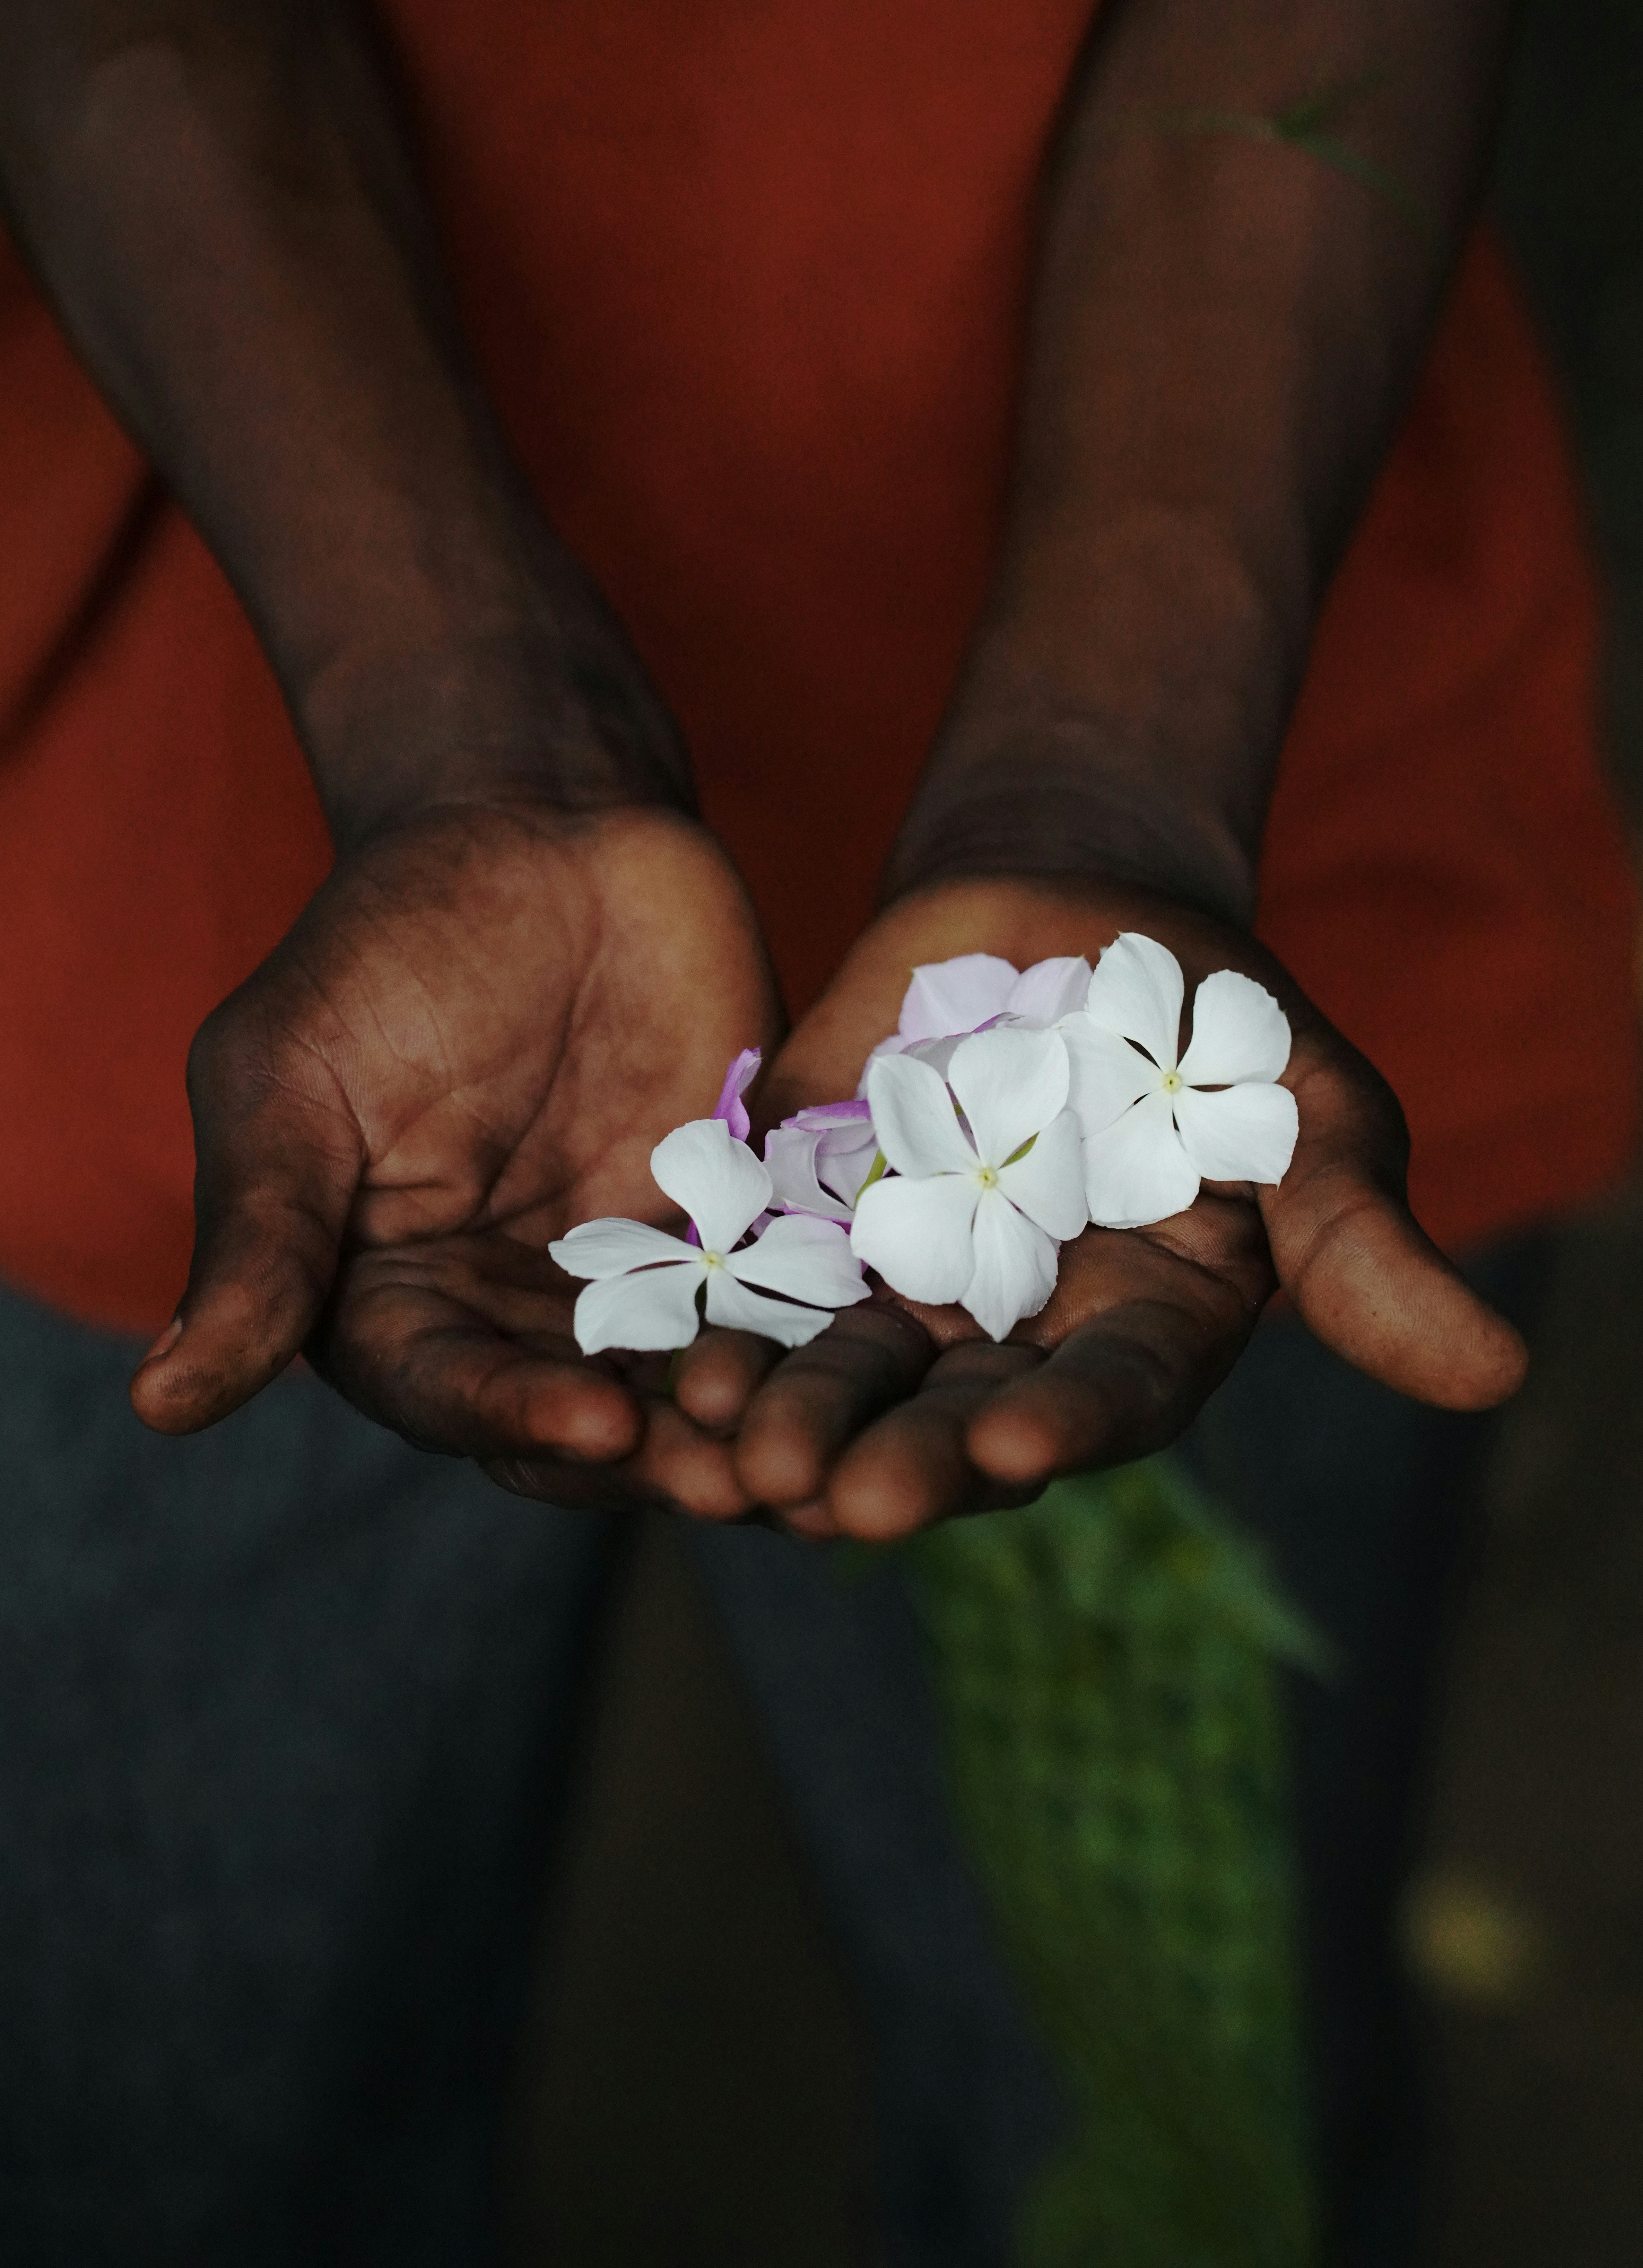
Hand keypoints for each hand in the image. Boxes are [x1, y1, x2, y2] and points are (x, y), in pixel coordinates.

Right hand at [129, 800, 780, 1502]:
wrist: (537, 825)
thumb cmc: (383, 943)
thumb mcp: (289, 1083)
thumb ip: (262, 1241)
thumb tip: (165, 1404)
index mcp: (398, 1297)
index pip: (450, 1390)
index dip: (515, 1412)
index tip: (592, 1422)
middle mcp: (519, 1305)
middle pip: (587, 1415)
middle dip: (659, 1453)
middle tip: (738, 1478)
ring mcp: (637, 1265)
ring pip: (696, 1377)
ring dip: (757, 1419)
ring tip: (825, 1449)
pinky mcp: (738, 1211)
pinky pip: (787, 1289)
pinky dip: (830, 1330)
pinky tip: (893, 1360)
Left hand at [654, 876, 1525, 1540]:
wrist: (1069, 907)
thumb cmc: (1214, 1019)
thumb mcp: (1305, 1113)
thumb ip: (1360, 1243)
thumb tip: (1494, 1374)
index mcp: (1141, 1335)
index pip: (1111, 1398)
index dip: (1071, 1422)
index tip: (1023, 1439)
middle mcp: (1017, 1343)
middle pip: (957, 1420)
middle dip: (901, 1458)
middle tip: (837, 1496)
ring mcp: (905, 1292)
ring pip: (839, 1378)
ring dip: (785, 1418)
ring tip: (724, 1446)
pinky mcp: (811, 1229)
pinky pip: (757, 1295)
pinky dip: (712, 1324)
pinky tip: (658, 1356)